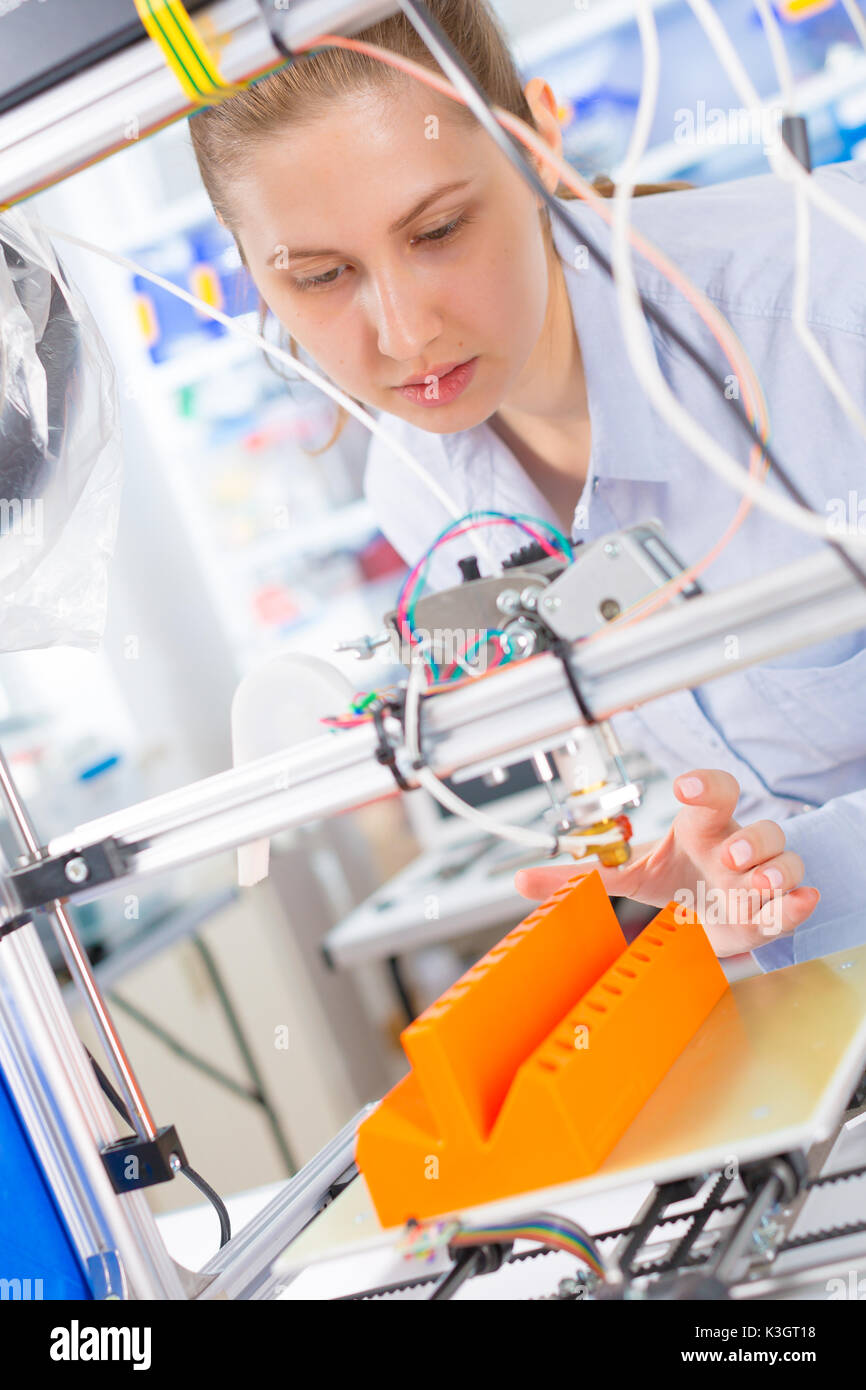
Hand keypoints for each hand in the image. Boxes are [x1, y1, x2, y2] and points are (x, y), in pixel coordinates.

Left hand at [514, 769, 819, 956]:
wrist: (711, 912)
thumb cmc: (676, 877)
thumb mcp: (629, 874)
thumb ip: (581, 877)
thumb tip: (520, 879)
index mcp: (701, 828)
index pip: (714, 793)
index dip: (705, 785)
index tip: (684, 788)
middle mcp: (737, 846)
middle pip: (760, 825)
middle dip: (751, 838)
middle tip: (729, 856)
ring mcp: (761, 877)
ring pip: (785, 858)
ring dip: (776, 869)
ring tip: (756, 882)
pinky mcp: (775, 909)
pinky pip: (798, 898)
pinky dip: (799, 901)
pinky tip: (795, 901)